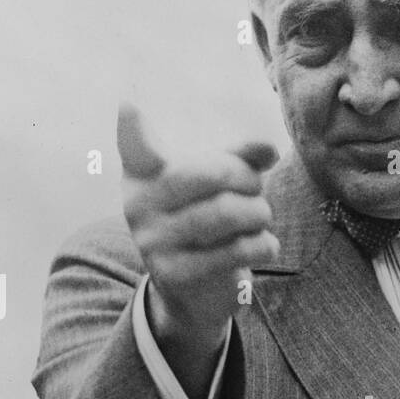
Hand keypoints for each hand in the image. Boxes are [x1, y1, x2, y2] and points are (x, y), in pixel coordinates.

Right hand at [117, 102, 279, 360]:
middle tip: (256, 190)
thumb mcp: (218, 186)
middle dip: (247, 179)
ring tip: (261, 218)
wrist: (194, 295)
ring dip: (259, 214)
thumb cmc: (208, 224)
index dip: (133, 128)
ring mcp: (154, 243)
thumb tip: (270, 148)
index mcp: (143, 175)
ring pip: (226, 214)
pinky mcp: (176, 275)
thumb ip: (241, 159)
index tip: (129, 104)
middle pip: (209, 176)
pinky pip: (236, 250)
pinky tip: (264, 245)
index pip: (136, 148)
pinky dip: (263, 245)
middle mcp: (139, 206)